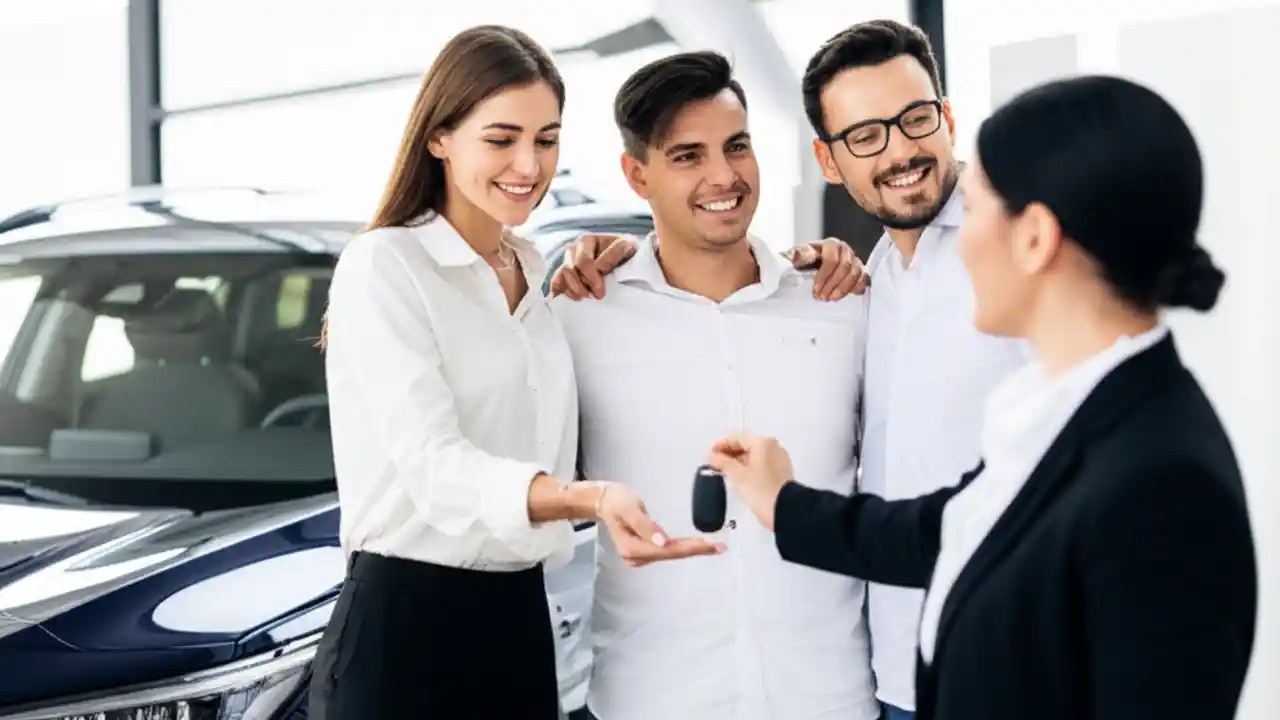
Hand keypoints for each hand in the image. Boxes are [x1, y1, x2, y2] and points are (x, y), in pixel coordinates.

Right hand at [548, 233, 638, 299]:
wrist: (623, 259)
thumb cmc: (624, 253)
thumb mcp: (626, 247)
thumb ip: (614, 254)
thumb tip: (599, 268)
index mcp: (588, 240)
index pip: (584, 262)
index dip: (592, 279)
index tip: (601, 292)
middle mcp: (574, 249)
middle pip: (570, 269)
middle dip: (582, 286)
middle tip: (596, 297)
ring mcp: (567, 261)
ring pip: (562, 275)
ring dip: (573, 290)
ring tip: (585, 298)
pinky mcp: (562, 274)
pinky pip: (555, 283)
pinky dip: (560, 292)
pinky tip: (574, 300)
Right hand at [594, 482, 724, 566]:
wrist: (604, 500)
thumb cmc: (616, 500)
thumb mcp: (628, 508)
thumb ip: (644, 525)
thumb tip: (662, 542)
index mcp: (632, 548)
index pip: (668, 550)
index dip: (691, 548)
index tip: (711, 545)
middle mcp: (635, 557)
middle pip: (671, 554)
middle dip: (696, 550)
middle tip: (720, 547)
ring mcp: (639, 556)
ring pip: (670, 555)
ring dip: (692, 550)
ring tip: (713, 547)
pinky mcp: (644, 550)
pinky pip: (667, 551)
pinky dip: (683, 548)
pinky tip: (696, 546)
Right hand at [705, 435, 794, 531]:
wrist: (784, 510)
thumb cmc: (764, 491)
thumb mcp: (737, 475)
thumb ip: (722, 462)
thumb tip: (712, 456)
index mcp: (763, 443)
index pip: (736, 439)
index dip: (720, 446)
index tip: (710, 455)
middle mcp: (773, 449)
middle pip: (745, 447)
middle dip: (729, 456)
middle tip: (715, 465)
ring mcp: (778, 461)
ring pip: (753, 457)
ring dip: (738, 464)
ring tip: (725, 473)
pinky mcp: (780, 474)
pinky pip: (760, 466)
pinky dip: (748, 470)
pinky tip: (739, 480)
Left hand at [784, 238, 868, 300]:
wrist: (811, 267)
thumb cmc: (805, 262)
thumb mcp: (797, 257)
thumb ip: (797, 256)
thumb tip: (798, 256)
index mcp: (830, 245)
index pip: (831, 259)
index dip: (824, 276)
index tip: (815, 289)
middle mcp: (844, 250)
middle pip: (844, 267)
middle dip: (832, 284)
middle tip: (822, 297)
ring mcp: (854, 259)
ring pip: (855, 273)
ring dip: (843, 288)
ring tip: (831, 298)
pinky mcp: (860, 270)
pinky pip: (864, 278)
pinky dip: (856, 287)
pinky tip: (847, 295)